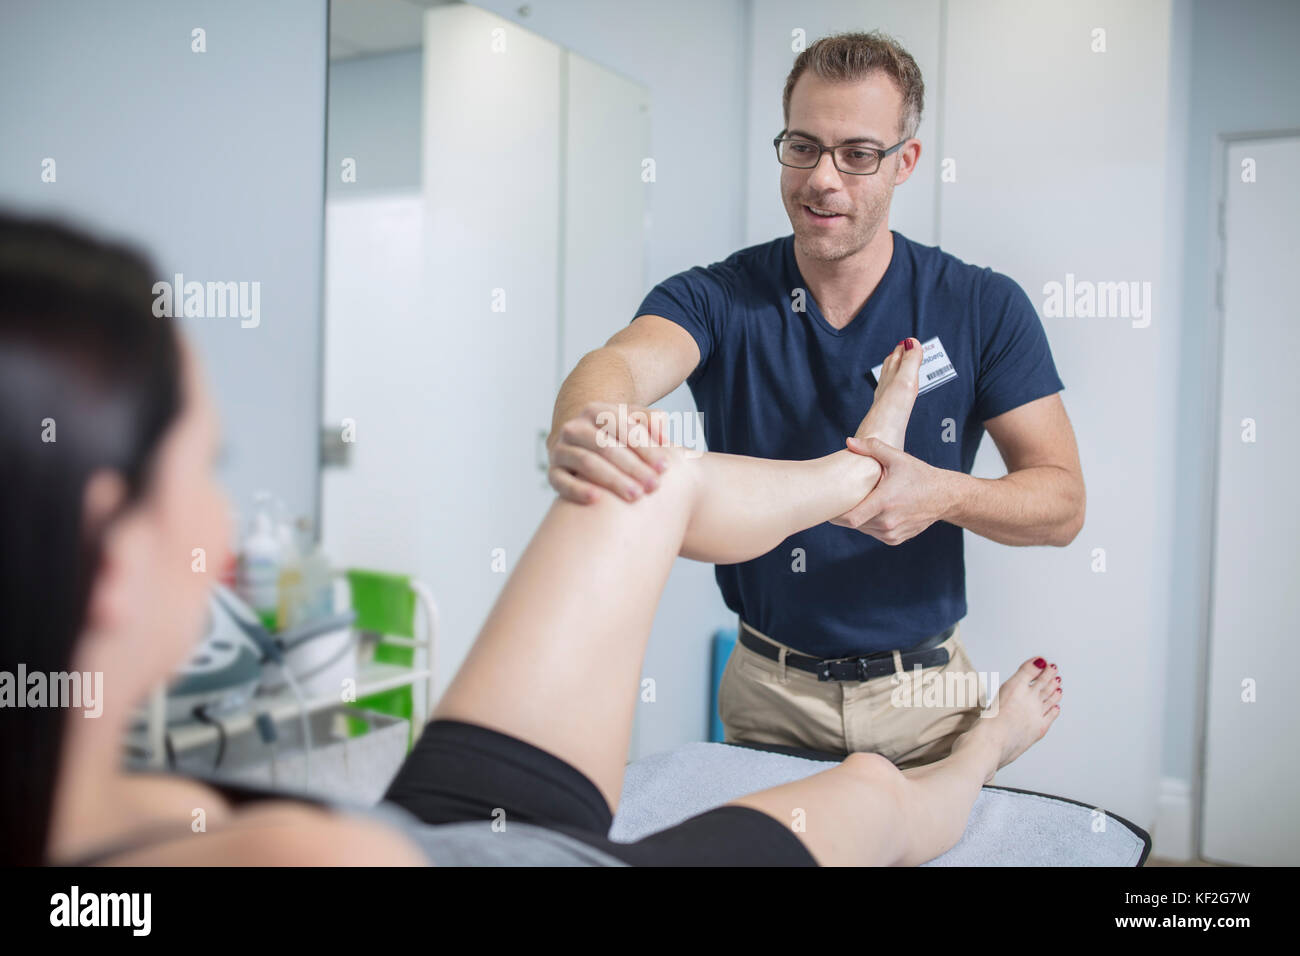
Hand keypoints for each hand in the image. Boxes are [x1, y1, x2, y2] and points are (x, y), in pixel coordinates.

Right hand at [547, 402, 670, 503]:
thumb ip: (651, 421)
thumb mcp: (632, 421)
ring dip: (613, 480)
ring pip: (587, 462)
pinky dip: (577, 490)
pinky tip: (597, 499)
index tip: (665, 467)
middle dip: (633, 467)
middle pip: (606, 446)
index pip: (623, 428)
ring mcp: (561, 450)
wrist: (579, 444)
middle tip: (654, 486)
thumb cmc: (615, 435)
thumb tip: (663, 437)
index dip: (645, 447)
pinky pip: (562, 482)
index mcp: (596, 411)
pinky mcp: (552, 472)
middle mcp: (575, 428)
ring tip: (635, 495)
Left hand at [830, 436, 952, 544]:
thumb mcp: (897, 458)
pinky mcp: (895, 539)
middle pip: (853, 524)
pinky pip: (873, 533)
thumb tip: (849, 441)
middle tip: (836, 501)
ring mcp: (892, 533)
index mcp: (884, 503)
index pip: (851, 518)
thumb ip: (872, 448)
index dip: (836, 514)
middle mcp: (888, 522)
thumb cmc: (919, 475)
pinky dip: (869, 524)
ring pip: (863, 529)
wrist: (944, 497)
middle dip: (844, 514)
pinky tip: (872, 511)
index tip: (829, 505)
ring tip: (857, 503)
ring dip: (857, 519)